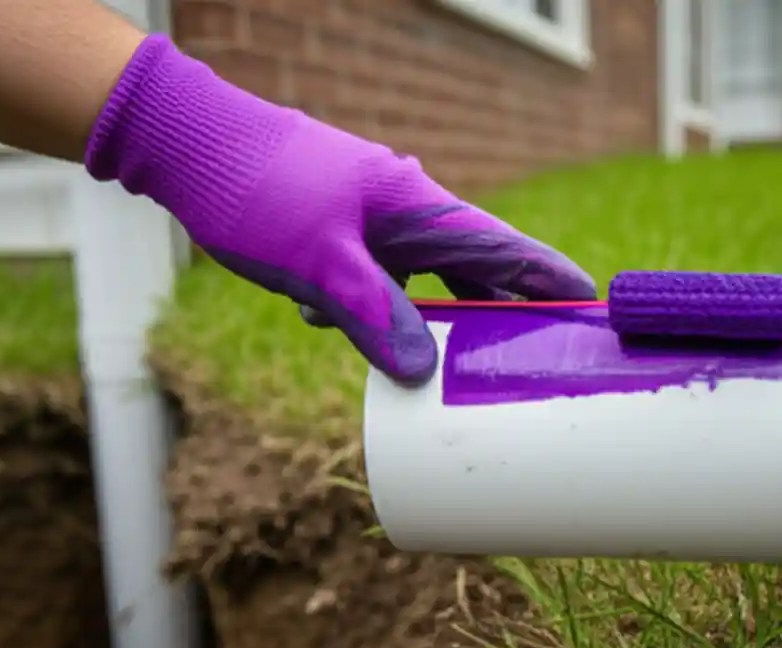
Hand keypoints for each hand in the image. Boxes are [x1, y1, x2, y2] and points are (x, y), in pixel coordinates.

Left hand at [84, 34, 596, 386]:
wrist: (185, 141)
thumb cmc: (257, 191)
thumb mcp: (321, 265)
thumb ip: (376, 317)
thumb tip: (424, 372)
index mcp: (420, 209)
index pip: (508, 249)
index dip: (553, 282)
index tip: (596, 310)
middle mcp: (406, 209)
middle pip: (476, 266)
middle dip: (502, 311)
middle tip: (534, 354)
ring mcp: (372, 216)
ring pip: (423, 273)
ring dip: (433, 315)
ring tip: (452, 362)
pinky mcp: (339, 225)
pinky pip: (376, 272)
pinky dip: (371, 302)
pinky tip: (333, 321)